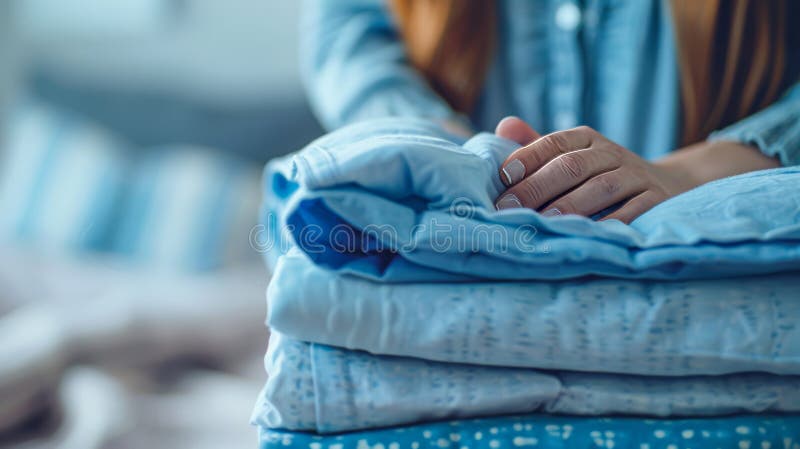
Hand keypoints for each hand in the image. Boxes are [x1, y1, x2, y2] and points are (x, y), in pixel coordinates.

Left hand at [494, 118, 694, 222]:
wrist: (665, 185)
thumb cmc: (599, 175)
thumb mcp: (571, 157)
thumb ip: (536, 146)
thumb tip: (504, 126)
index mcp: (586, 139)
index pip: (554, 143)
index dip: (528, 157)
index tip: (503, 175)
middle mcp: (611, 153)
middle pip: (572, 166)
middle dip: (538, 186)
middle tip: (511, 207)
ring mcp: (635, 176)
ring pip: (602, 187)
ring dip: (571, 205)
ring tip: (546, 221)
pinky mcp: (656, 200)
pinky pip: (632, 212)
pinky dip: (609, 224)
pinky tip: (587, 236)